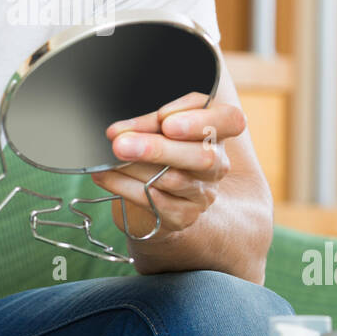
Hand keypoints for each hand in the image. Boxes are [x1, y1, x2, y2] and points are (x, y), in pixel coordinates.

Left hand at [91, 91, 244, 245]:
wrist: (158, 193)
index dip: (201, 121)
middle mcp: (217, 164)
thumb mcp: (160, 125)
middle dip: (158, 149)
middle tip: (121, 143)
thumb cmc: (162, 148)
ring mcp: (203, 193)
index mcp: (217, 130)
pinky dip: (124, 186)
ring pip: (173, 180)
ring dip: (135, 167)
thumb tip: (121, 131)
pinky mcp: (183, 215)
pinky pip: (155, 201)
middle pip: (202, 156)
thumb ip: (149, 122)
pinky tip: (105, 176)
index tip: (167, 122)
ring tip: (110, 157)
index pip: (231, 120)